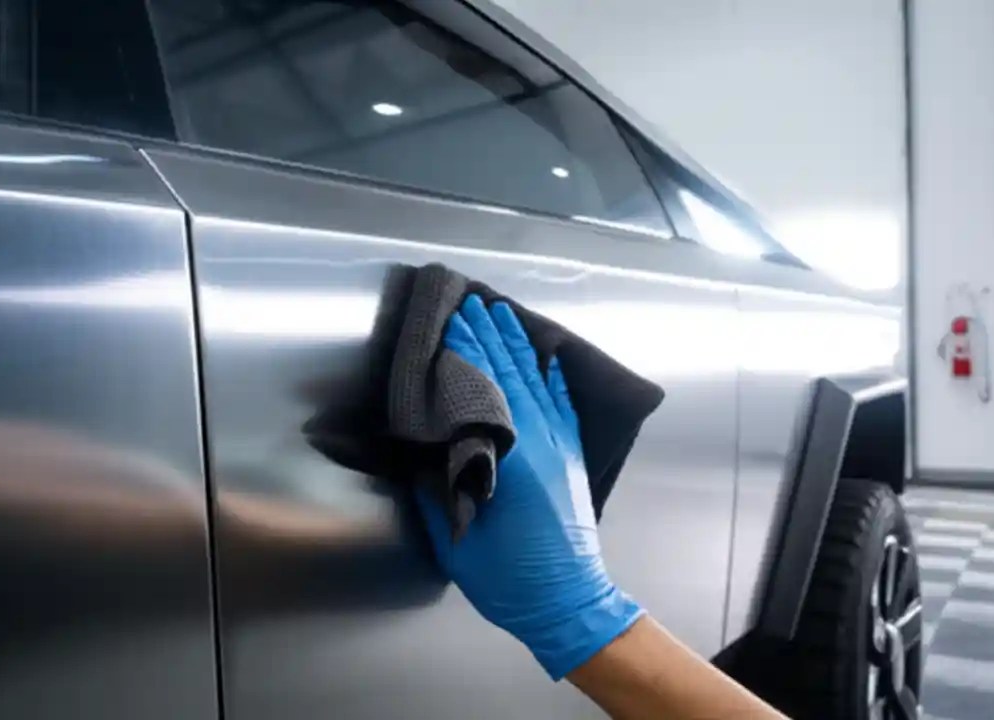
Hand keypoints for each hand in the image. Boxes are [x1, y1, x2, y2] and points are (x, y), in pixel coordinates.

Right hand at [416, 295, 644, 679]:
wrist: (566, 602)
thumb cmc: (509, 577)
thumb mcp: (457, 534)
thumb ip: (437, 487)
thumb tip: (421, 449)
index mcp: (509, 456)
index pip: (483, 386)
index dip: (467, 350)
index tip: (452, 320)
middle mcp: (539, 441)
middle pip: (510, 374)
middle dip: (489, 336)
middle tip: (471, 303)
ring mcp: (560, 447)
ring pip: (537, 381)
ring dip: (517, 346)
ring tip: (501, 314)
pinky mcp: (572, 458)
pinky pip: (563, 405)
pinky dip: (553, 378)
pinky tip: (547, 358)